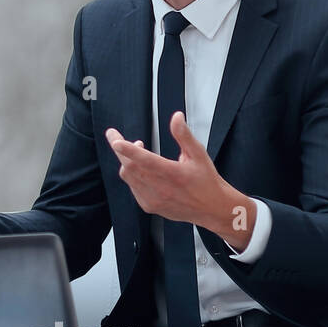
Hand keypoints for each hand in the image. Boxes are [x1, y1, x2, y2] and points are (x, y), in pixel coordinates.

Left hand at [105, 112, 254, 249]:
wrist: (212, 209)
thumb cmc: (206, 180)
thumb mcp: (198, 154)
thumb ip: (184, 135)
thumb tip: (176, 117)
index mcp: (173, 173)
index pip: (145, 160)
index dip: (128, 150)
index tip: (115, 140)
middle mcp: (161, 188)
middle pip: (130, 167)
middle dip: (120, 150)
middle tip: (117, 138)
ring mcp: (153, 199)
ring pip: (128, 177)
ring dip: (127, 162)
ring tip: (137, 150)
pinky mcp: (149, 206)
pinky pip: (132, 188)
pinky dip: (132, 175)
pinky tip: (141, 169)